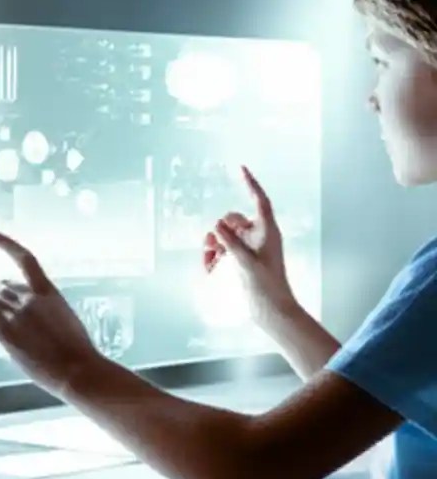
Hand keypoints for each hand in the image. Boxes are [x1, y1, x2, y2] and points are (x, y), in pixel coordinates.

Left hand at [0, 232, 104, 395]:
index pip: (26, 261)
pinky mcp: (7, 331)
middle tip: (9, 318)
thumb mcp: (66, 321)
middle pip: (2, 287)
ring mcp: (18, 314)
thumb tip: (29, 319)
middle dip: (2, 299)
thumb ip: (46, 312)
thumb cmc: (78, 354)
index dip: (7, 246)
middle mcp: (31, 298)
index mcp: (50, 293)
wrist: (78, 371)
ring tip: (6, 330)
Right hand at [203, 166, 298, 326]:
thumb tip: (217, 224)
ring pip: (223, 234)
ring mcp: (249, 248)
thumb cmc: (266, 286)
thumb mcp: (246, 262)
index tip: (240, 168)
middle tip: (212, 246)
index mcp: (267, 232)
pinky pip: (221, 249)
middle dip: (219, 229)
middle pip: (233, 219)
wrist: (271, 310)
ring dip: (213, 243)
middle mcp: (258, 236)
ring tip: (208, 258)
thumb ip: (231, 241)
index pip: (259, 201)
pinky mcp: (241, 260)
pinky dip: (213, 256)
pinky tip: (208, 268)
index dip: (250, 184)